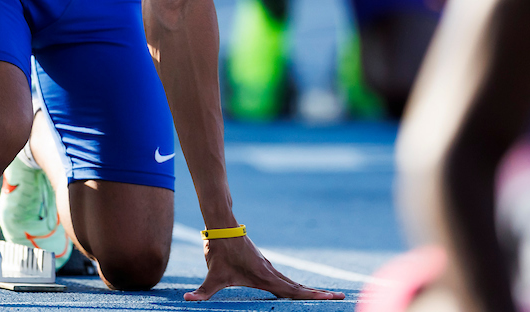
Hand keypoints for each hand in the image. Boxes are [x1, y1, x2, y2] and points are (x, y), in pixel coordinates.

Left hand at [184, 235, 345, 300]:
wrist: (222, 227)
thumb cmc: (218, 252)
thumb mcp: (211, 275)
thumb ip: (202, 292)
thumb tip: (187, 301)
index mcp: (264, 276)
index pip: (293, 290)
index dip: (312, 296)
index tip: (330, 298)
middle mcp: (271, 272)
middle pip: (300, 288)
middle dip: (321, 295)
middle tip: (341, 299)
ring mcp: (270, 269)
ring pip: (295, 284)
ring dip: (312, 291)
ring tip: (330, 297)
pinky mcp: (266, 267)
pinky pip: (286, 280)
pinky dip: (299, 287)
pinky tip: (302, 293)